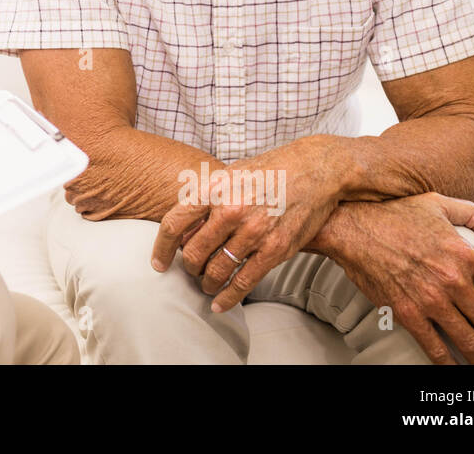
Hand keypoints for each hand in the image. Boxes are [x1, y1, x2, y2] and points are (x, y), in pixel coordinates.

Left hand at [151, 134, 349, 311]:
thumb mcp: (229, 175)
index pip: (175, 224)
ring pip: (217, 270)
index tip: (158, 263)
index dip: (162, 248)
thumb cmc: (268, 171)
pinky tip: (220, 304)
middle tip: (191, 271)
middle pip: (194, 252)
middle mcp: (231, 210)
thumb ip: (206, 201)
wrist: (314, 169)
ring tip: (206, 285)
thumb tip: (183, 233)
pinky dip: (228, 297)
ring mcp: (254, 231)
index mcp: (214, 188)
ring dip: (207, 283)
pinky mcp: (275, 249)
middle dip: (189, 268)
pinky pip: (244, 282)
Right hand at [325, 192, 473, 364]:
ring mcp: (430, 299)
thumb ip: (472, 214)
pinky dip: (448, 363)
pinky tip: (454, 369)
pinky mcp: (407, 313)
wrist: (351, 227)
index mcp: (466, 255)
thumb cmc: (391, 213)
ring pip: (469, 341)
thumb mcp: (437, 203)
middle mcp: (453, 280)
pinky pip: (434, 346)